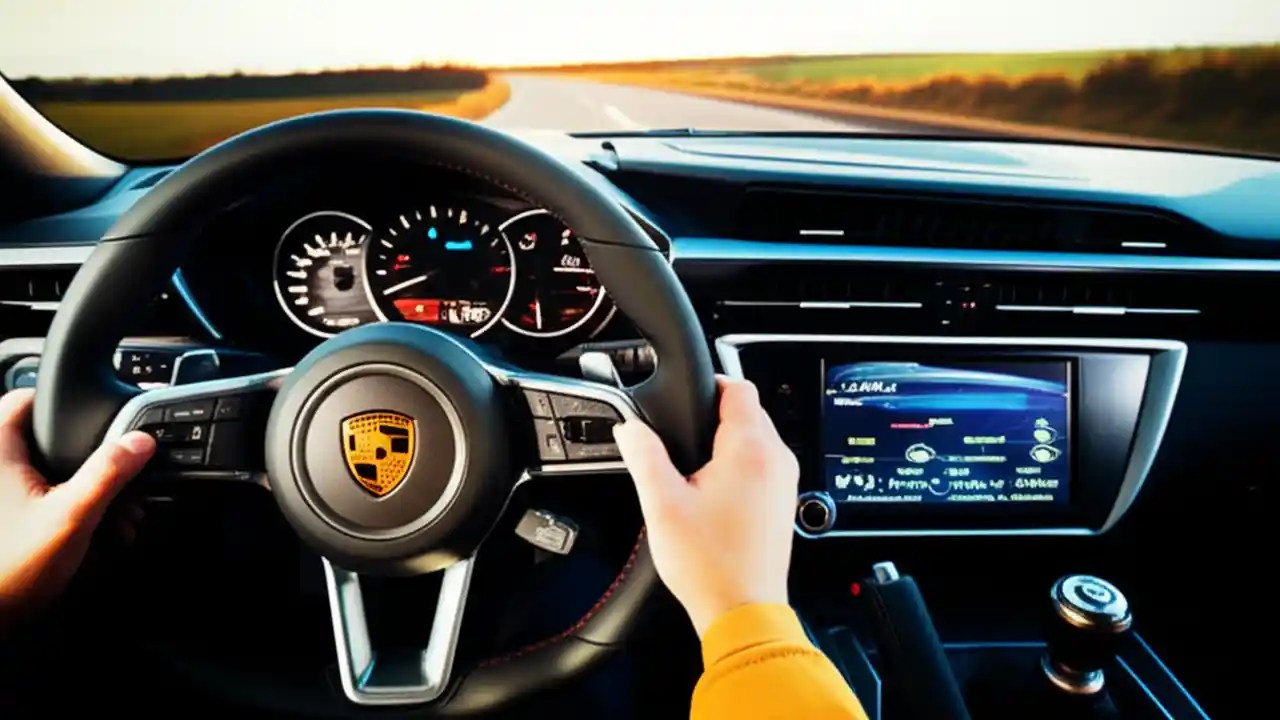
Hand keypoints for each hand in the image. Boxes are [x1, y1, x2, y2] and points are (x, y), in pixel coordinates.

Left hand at [0, 389, 156, 626]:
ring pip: (48, 474)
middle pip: (45, 440)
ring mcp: (3, 498)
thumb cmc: (12, 567)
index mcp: (0, 453)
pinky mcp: (11, 522)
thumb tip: (141, 441)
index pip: (24, 400)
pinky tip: (102, 533)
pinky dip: (73, 510)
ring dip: (89, 490)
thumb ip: (109, 473)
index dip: (62, 405)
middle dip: (92, 459)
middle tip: (124, 479)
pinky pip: (44, 501)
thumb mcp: (73, 515)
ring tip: (121, 516)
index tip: (97, 417)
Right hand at [614, 376, 798, 635]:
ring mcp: (785, 482)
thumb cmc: (710, 565)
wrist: (742, 611)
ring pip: (756, 439)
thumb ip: (644, 456)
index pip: (739, 388)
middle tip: (681, 440)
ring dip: (727, 444)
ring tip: (694, 470)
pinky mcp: (783, 502)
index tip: (687, 397)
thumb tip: (629, 428)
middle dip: (714, 418)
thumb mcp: (662, 504)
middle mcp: (777, 460)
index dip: (710, 384)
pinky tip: (713, 493)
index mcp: (751, 450)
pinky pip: (763, 466)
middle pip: (748, 412)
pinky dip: (740, 467)